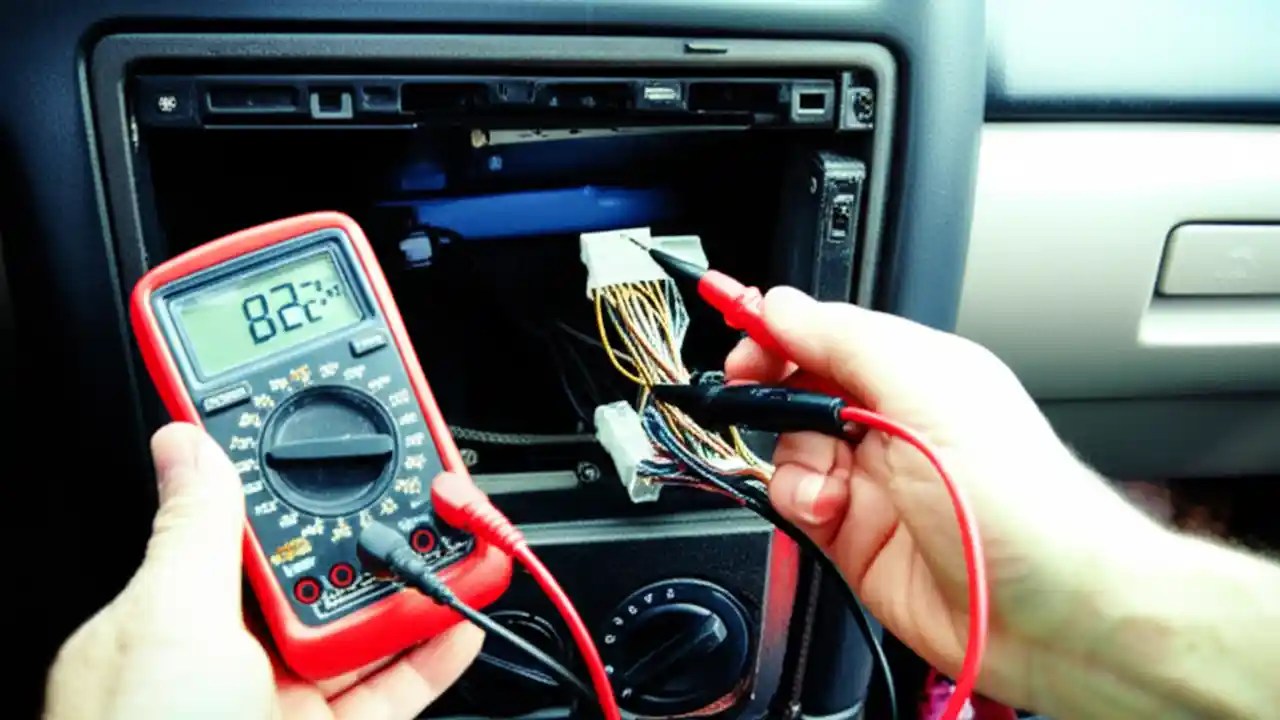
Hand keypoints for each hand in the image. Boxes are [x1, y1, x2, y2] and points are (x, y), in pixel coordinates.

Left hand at [44, 423, 480, 719]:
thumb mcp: (166, 624)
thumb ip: (194, 532)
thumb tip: (182, 440)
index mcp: (169, 619)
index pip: (234, 523)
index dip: (282, 476)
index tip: (323, 430)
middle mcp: (225, 659)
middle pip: (314, 572)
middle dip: (371, 530)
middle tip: (421, 489)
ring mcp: (279, 706)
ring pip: (363, 628)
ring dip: (416, 586)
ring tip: (458, 543)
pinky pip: (394, 690)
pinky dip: (436, 655)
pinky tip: (462, 621)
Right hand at [725, 287, 1162, 711]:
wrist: (1053, 614)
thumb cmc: (1020, 501)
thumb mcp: (927, 393)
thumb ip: (846, 341)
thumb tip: (782, 306)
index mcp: (918, 373)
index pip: (830, 334)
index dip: (781, 331)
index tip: (741, 332)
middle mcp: (894, 423)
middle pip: (802, 390)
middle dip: (773, 393)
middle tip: (751, 396)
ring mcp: (874, 482)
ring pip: (791, 450)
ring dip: (792, 461)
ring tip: (824, 484)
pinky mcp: (856, 537)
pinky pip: (797, 504)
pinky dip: (797, 503)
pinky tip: (825, 514)